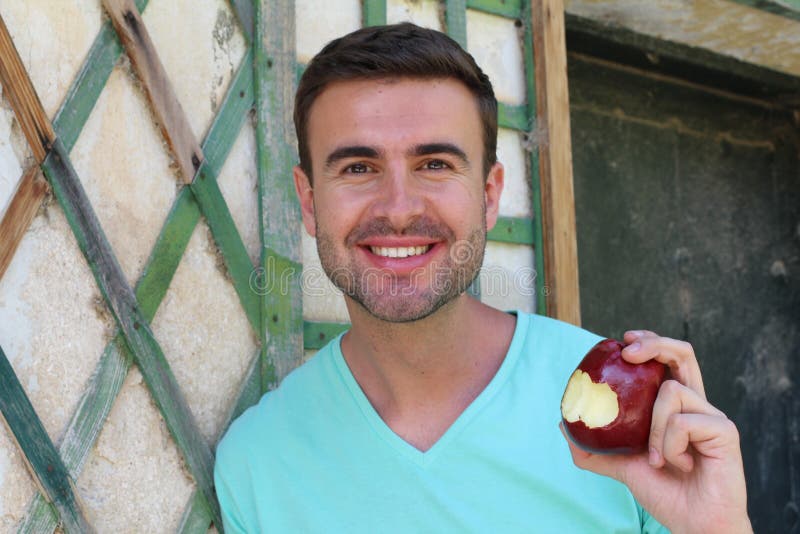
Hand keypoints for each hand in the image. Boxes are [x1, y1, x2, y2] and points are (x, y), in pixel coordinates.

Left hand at [561, 330, 751, 533]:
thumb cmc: (666, 492)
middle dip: (654, 343)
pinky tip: (678, 464)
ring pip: (672, 391)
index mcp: (676, 407)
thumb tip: (562, 425)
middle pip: (681, 353)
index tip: (623, 341)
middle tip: (628, 351)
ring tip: (655, 457)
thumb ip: (596, 447)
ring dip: (654, 426)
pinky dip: (670, 445)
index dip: (649, 343)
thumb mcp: (622, 465)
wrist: (693, 524)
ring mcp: (712, 416)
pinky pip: (684, 421)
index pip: (666, 360)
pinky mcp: (725, 430)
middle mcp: (696, 404)